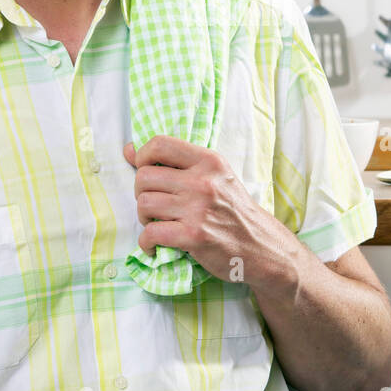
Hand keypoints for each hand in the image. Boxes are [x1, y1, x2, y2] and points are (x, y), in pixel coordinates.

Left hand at [122, 135, 291, 286]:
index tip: (145, 171)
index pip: (160, 143)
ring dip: (143, 218)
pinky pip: (151, 233)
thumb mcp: (214, 178)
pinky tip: (155, 245)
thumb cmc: (234, 211)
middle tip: (154, 206)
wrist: (261, 247)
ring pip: (144, 204)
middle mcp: (203, 181)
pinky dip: (146, 243)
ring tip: (157, 224)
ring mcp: (198, 209)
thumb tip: (128, 150)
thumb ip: (175, 163)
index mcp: (209, 161)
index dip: (143, 156)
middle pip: (144, 176)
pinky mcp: (194, 236)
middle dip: (141, 193)